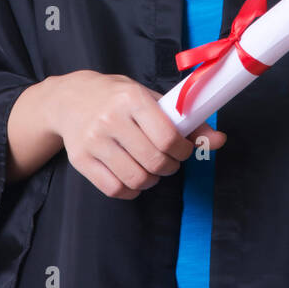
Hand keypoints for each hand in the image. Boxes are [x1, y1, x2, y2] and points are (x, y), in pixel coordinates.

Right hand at [44, 70, 225, 199]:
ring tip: (151, 168)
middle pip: (154, 162)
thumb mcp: (150, 99)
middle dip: (170, 167)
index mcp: (132, 99)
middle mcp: (110, 119)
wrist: (69, 99)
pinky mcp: (80, 160)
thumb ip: (185, 120)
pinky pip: (115, 189)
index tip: (183, 150)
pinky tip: (133, 176)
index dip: (184, 151)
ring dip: (152, 180)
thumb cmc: (117, 97)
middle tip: (168, 160)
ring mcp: (93, 141)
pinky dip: (131, 190)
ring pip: (136, 179)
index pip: (168, 138)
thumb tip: (219, 141)